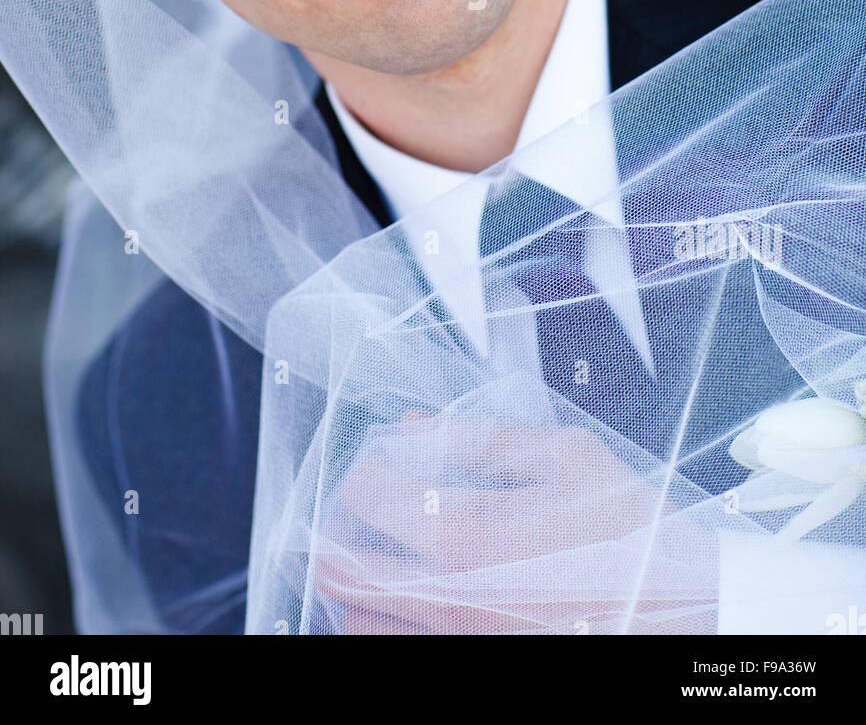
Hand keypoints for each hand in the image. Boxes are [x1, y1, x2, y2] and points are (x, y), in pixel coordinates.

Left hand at [316, 414, 717, 633]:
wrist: (686, 613)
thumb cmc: (631, 537)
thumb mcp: (566, 457)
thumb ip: (480, 437)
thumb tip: (415, 425)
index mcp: (466, 539)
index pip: (364, 497)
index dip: (368, 466)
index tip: (387, 458)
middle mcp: (446, 603)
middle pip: (339, 572)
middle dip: (344, 529)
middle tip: (373, 508)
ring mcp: (457, 646)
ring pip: (359, 624)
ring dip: (360, 583)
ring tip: (392, 555)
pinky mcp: (474, 668)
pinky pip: (399, 651)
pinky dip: (391, 623)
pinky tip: (422, 598)